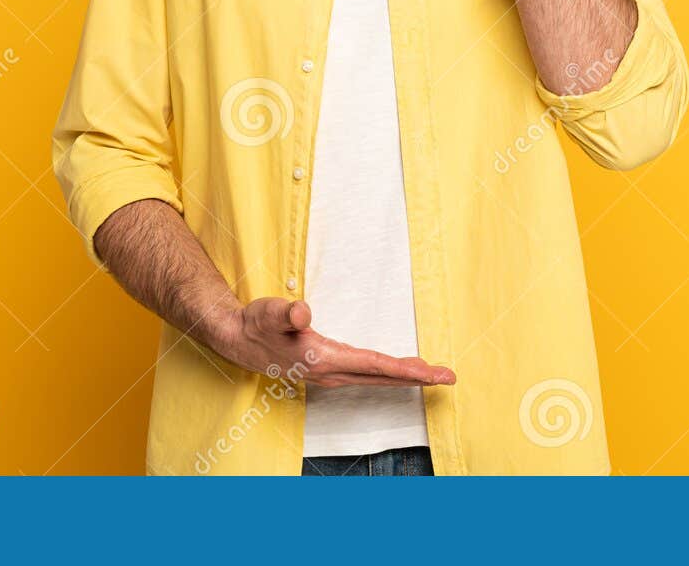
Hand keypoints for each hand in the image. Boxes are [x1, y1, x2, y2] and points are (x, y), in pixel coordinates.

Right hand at [212, 297, 456, 388]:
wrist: (240, 340)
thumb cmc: (258, 323)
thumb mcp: (269, 312)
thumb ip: (286, 312)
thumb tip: (303, 312)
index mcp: (324, 359)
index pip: (374, 365)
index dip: (405, 369)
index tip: (431, 373)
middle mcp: (332, 373)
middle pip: (383, 377)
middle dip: (417, 377)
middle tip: (448, 377)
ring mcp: (331, 374)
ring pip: (377, 377)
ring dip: (406, 376)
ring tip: (433, 374)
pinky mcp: (329, 370)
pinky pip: (368, 374)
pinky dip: (390, 373)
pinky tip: (400, 370)